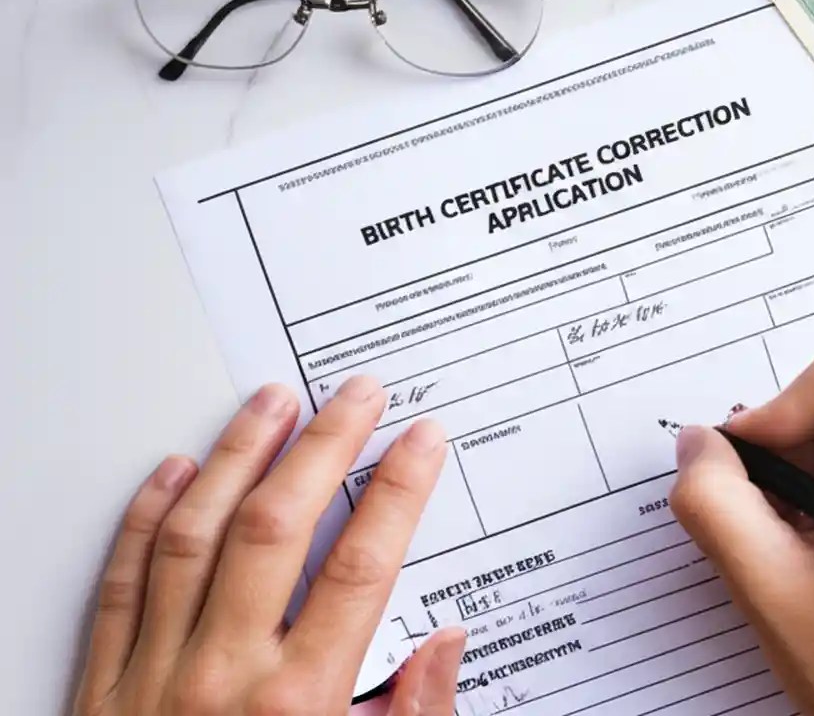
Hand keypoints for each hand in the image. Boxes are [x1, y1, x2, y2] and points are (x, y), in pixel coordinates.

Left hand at [75, 377, 465, 715]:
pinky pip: (122, 581)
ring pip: (194, 534)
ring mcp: (153, 677)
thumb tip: (446, 646)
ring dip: (236, 455)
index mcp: (297, 708)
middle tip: (358, 396)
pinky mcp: (101, 687)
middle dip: (325, 446)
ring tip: (270, 403)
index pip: (362, 565)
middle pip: (277, 527)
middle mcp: (222, 678)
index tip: (423, 442)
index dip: (399, 491)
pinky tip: (174, 472)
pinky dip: (147, 517)